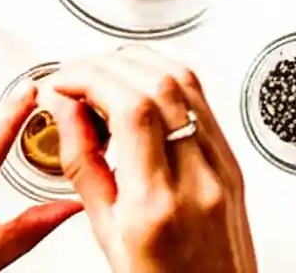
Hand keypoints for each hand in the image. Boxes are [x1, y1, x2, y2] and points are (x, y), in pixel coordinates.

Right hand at [40, 47, 256, 272]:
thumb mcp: (105, 232)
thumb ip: (83, 164)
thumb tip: (64, 110)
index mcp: (157, 205)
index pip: (132, 111)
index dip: (91, 79)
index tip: (63, 82)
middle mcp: (198, 180)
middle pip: (158, 87)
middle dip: (107, 65)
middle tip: (75, 75)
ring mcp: (222, 167)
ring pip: (185, 83)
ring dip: (136, 63)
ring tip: (103, 75)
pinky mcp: (232, 161)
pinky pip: (200, 101)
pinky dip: (164, 78)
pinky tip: (140, 85)